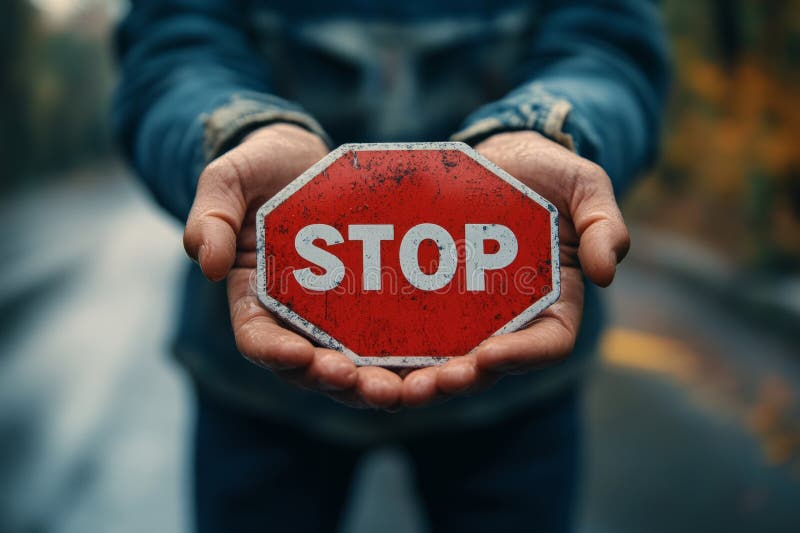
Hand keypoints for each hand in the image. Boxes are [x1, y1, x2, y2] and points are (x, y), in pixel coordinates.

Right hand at [183, 123, 403, 408]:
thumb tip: (206, 262)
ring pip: (362, 365)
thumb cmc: (261, 167)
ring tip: (415, 390)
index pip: (259, 340)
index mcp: (255, 299)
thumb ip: (212, 215)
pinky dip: (419, 357)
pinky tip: (449, 362)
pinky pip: (398, 338)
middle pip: (317, 369)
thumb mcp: (228, 180)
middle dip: (345, 384)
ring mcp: (338, 316)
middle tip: (375, 389)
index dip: (277, 355)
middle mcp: (297, 319)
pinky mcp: (377, 305)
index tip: (301, 356)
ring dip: (386, 384)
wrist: (305, 157)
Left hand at [401, 131, 629, 405]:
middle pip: (484, 368)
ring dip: (410, 379)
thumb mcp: (585, 186)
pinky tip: (348, 353)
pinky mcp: (423, 299)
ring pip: (437, 360)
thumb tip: (607, 271)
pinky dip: (379, 349)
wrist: (497, 155)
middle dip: (455, 381)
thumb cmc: (548, 172)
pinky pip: (401, 330)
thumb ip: (603, 223)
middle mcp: (507, 320)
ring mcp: (462, 314)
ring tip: (378, 385)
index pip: (547, 344)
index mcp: (552, 304)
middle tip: (427, 386)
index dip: (522, 356)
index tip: (489, 355)